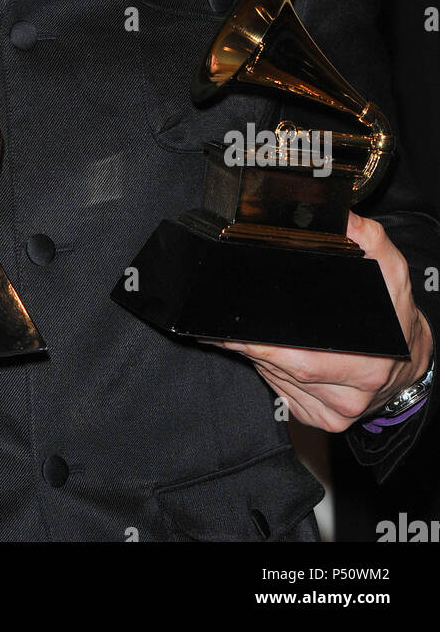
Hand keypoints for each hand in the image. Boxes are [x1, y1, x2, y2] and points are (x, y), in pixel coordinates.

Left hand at [199, 213, 432, 430]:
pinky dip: (270, 372)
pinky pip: (282, 395)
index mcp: (367, 363)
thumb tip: (340, 217)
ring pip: (277, 382)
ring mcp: (335, 413)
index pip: (302, 360)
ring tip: (251, 331)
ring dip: (258, 357)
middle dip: (251, 346)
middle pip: (283, 370)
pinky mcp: (321, 419)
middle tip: (228, 324)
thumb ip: (367, 238)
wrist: (409, 360)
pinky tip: (271, 353)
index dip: (265, 348)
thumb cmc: (393, 314)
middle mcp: (351, 395)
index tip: (234, 332)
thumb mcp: (389, 270)